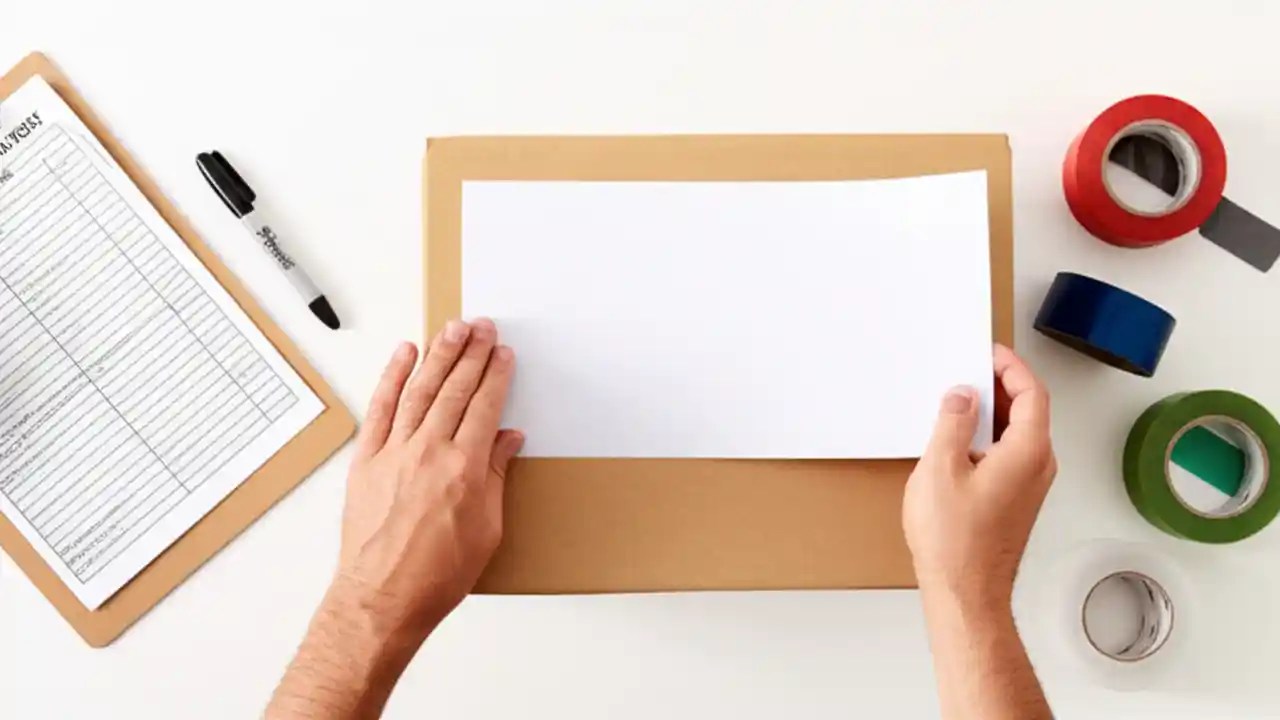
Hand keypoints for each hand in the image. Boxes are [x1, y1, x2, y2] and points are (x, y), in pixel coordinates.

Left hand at [333, 318, 522, 640]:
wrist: (383, 599)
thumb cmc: (435, 575)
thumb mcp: (487, 529)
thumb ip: (496, 477)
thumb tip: (506, 441)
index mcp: (464, 468)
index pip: (484, 406)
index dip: (495, 376)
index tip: (502, 354)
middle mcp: (428, 452)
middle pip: (454, 389)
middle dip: (471, 353)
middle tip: (482, 327)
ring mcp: (394, 453)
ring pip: (420, 390)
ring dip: (438, 355)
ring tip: (451, 329)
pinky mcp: (367, 461)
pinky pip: (380, 409)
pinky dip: (391, 378)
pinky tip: (403, 355)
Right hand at [903, 344, 1055, 606]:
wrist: (965, 592)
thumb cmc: (955, 541)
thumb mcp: (940, 468)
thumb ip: (953, 423)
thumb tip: (962, 396)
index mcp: (1028, 451)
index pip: (1032, 393)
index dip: (1011, 367)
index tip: (988, 353)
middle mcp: (1038, 466)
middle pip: (1028, 411)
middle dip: (999, 386)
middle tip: (966, 371)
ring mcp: (1030, 485)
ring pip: (1018, 433)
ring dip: (991, 414)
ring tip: (954, 403)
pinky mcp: (1016, 500)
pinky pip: (1009, 454)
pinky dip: (988, 438)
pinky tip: (956, 442)